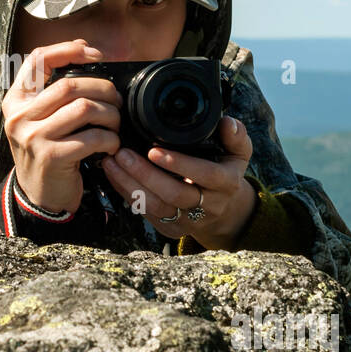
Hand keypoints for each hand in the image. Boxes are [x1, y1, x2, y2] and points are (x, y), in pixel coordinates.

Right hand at [2, 39, 122, 213]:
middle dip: (103, 89)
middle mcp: (20, 116)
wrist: (38, 197)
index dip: (68, 50)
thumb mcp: (39, 119)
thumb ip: (55, 91)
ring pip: (85, 108)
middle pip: (69, 85)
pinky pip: (92, 137)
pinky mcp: (51, 157)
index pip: (37, 60)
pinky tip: (111, 145)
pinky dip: (110, 139)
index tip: (95, 54)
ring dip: (110, 115)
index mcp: (16, 101)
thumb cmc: (47, 151)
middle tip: (116, 101)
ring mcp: (33, 137)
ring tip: (115, 124)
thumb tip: (86, 49)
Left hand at [98, 115, 257, 249]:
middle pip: (175, 194)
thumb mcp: (238, 152)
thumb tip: (227, 122)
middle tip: (123, 153)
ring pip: (156, 207)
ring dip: (130, 184)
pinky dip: (127, 193)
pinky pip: (145, 213)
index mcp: (227, 184)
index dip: (180, 164)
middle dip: (145, 174)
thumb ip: (236, 136)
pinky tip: (114, 175)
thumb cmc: (226, 171)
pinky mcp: (171, 229)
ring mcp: (189, 221)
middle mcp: (209, 206)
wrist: (224, 209)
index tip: (154, 150)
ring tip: (112, 162)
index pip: (205, 175)